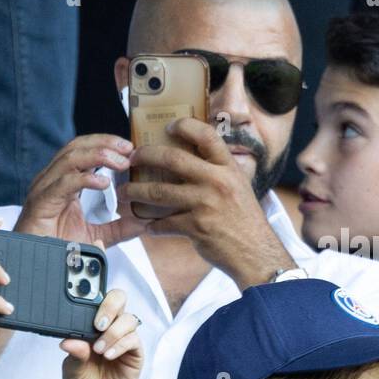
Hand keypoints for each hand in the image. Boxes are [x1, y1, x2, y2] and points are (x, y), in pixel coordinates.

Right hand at [15, 134, 148, 246]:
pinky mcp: (40, 203)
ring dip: (98, 155)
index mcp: (62, 182)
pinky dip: (84, 179)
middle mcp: (51, 180)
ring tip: (121, 163)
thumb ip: (119, 228)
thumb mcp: (96, 236)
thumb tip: (144, 222)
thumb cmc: (57, 249)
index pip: (83, 150)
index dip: (106, 144)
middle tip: (128, 150)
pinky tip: (103, 183)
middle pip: (76, 146)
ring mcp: (44, 189)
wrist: (36, 268)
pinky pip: (63, 183)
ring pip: (70, 158)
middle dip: (105, 143)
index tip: (130, 150)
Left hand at [59, 290, 142, 378]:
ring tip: (99, 350)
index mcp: (91, 324)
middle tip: (97, 324)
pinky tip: (109, 355)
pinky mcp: (135, 353)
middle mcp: (110, 327)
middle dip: (109, 306)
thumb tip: (68, 340)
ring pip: (128, 319)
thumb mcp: (71, 367)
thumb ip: (74, 352)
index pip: (97, 300)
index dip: (93, 295)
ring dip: (113, 332)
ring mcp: (123, 339)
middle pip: (119, 299)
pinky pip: (133, 341)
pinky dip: (120, 345)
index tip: (83, 304)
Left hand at [123, 118, 293, 285]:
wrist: (255, 252)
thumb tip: (190, 160)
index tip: (168, 126)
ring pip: (159, 192)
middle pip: (173, 159)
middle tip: (132, 158)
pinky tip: (147, 225)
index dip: (185, 126)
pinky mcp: (195, 227)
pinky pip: (163, 223)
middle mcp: (217, 181)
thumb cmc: (244, 219)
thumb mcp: (238, 187)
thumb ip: (217, 173)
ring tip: (124, 192)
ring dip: (136, 192)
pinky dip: (152, 226)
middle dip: (146, 156)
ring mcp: (205, 204)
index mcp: (228, 168)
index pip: (206, 136)